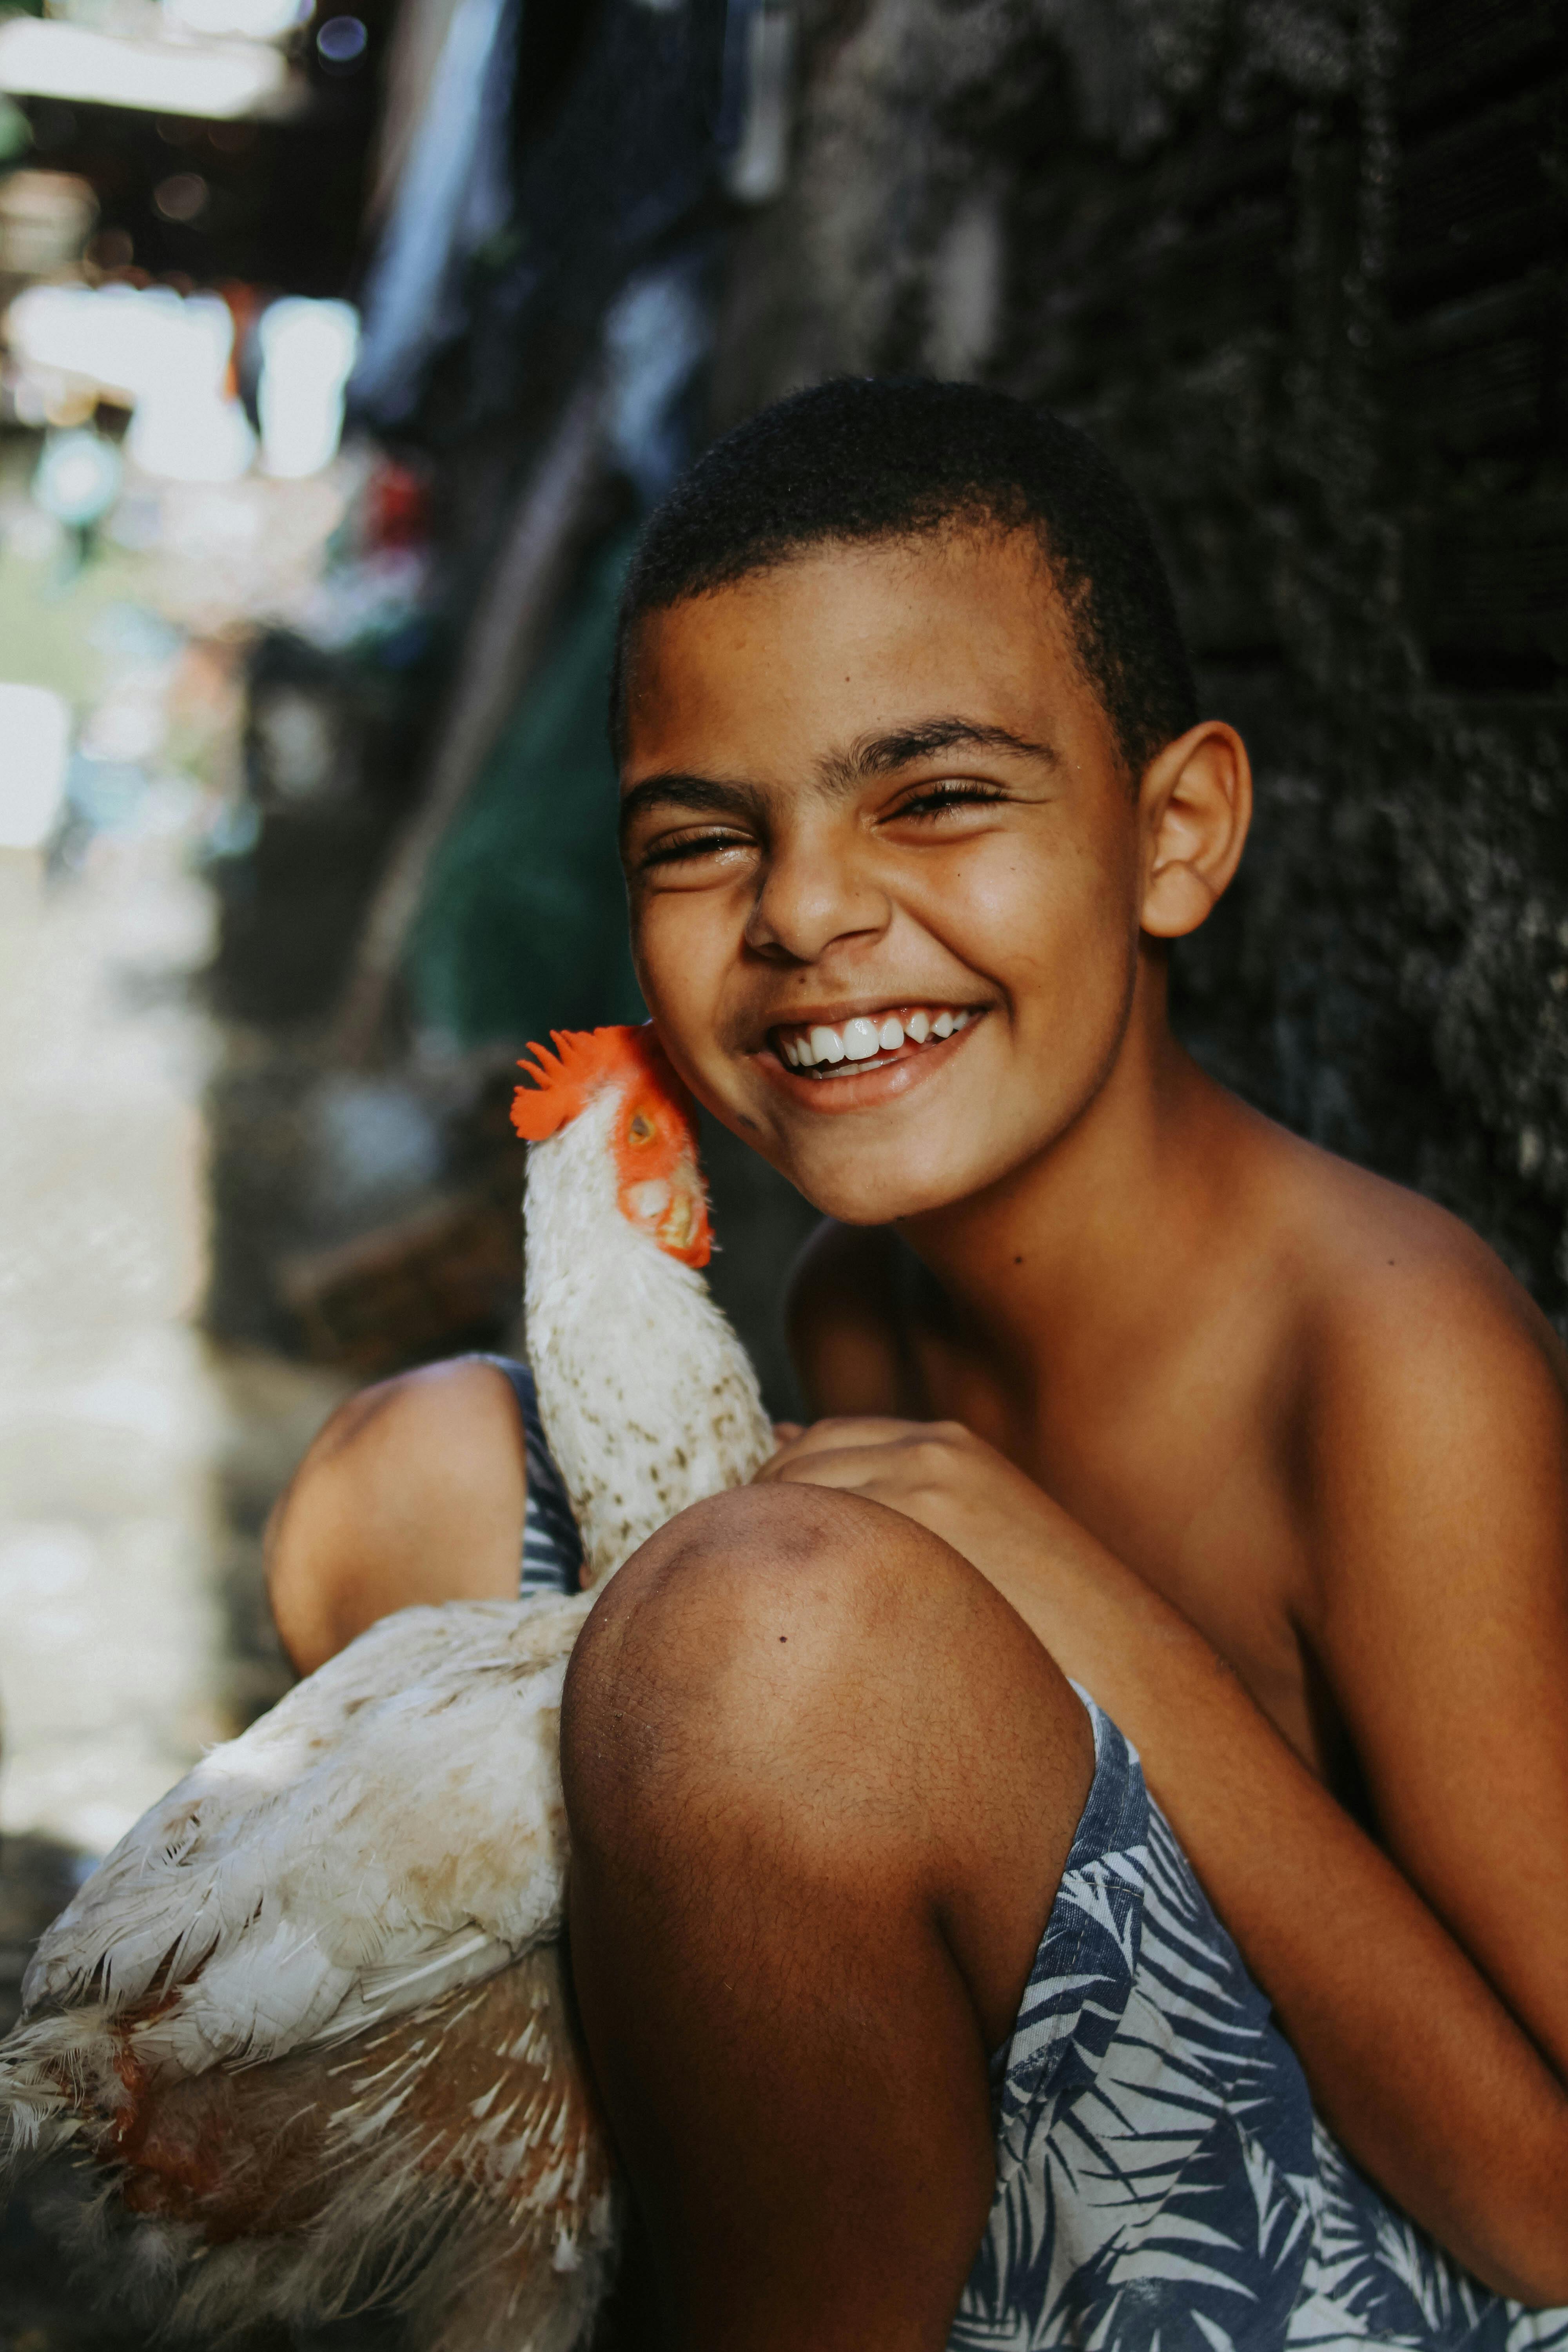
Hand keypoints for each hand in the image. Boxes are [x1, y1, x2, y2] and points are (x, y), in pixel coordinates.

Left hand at [755, 1417, 1100, 1638]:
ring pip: (797, 1499)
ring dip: (764, 1543)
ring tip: (750, 1604)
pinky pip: (815, 1534)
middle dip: (759, 1511)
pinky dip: (784, 1565)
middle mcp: (931, 1452)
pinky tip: (781, 1617)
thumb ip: (899, 1500)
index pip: (821, 1442)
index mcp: (948, 1446)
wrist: (1120, 1670)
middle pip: (796, 1464)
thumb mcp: (977, 1538)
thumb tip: (790, 1454)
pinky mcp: (917, 1535)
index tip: (755, 1533)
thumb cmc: (1043, 1622)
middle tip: (738, 1574)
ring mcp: (923, 1488)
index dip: (778, 1486)